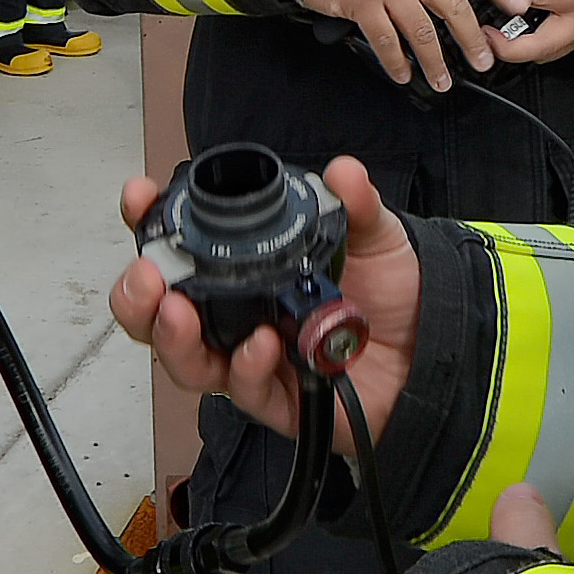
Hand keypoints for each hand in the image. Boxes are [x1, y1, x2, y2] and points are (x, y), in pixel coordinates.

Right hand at [107, 152, 418, 445]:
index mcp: (248, 270)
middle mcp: (239, 316)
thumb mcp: (376, 238)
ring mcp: (253, 360)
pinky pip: (246, 390)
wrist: (436, 354)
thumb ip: (356, 205)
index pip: (182, 248)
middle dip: (137, 296)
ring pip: (187, 360)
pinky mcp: (279, 401)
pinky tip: (259, 345)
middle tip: (145, 278)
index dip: (150, 224)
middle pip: (160, 313)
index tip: (139, 197)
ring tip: (177, 313)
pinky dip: (246, 367)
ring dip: (172, 337)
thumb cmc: (395, 299)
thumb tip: (342, 171)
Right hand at [300, 0, 520, 89]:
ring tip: (442, 79)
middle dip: (471, 38)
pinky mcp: (362, 3)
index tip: (520, 2)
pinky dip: (397, 62)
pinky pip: (386, 40)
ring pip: (422, 29)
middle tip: (483, 60)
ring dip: (435, 61)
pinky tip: (403, 72)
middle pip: (453, 5)